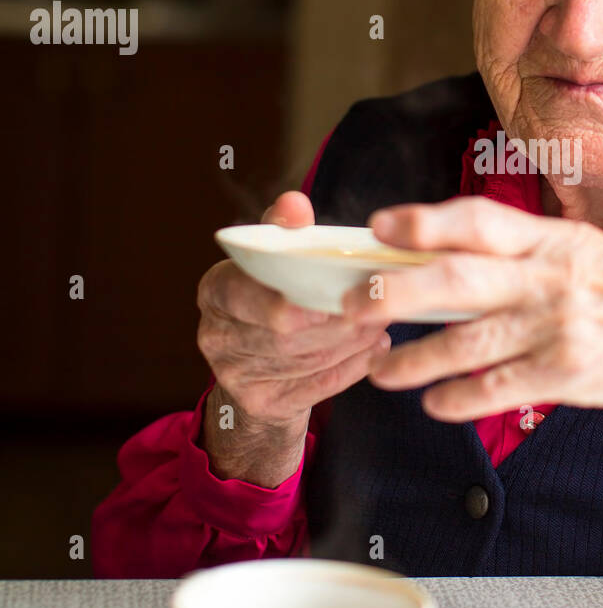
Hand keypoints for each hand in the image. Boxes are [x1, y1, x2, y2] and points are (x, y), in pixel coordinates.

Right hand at [196, 191, 391, 483]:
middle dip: (334, 319)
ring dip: (351, 340)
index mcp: (215, 291)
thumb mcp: (273, 260)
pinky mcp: (262, 403)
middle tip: (376, 305)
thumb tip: (295, 204)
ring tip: (382, 321)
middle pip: (281, 333)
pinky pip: (316, 387)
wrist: (259, 367)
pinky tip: (375, 348)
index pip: (242, 292)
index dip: (285, 299)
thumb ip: (284, 229)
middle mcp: (215, 335)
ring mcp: (235, 374)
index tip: (329, 296)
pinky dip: (352, 367)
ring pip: (304, 359)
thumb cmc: (273, 297)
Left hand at [345, 196, 602, 422]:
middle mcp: (550, 279)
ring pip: (466, 343)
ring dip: (414, 359)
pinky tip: (432, 404)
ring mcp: (558, 329)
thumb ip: (530, 250)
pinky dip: (458, 398)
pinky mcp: (568, 375)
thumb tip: (457, 249)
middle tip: (353, 303)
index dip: (426, 221)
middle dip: (397, 290)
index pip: (481, 220)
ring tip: (380, 371)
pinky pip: (498, 389)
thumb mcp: (588, 250)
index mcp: (555, 241)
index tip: (380, 225)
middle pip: (457, 279)